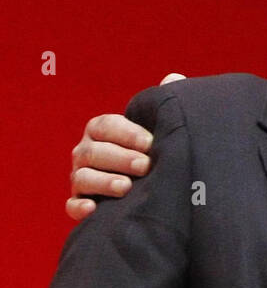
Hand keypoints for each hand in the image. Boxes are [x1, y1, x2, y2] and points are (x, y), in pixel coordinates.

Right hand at [65, 73, 186, 220]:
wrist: (154, 185)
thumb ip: (163, 102)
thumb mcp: (160, 126)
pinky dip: (80, 208)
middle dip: (120, 158)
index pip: (105, 126)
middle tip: (146, 165)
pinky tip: (94, 209)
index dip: (126, 133)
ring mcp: (81, 178)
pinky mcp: (82, 204)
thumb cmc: (155, 149)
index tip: (151, 142)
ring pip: (82, 178)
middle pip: (93, 152)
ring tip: (127, 187)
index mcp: (102, 131)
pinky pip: (72, 206)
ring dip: (103, 182)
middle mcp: (87, 152)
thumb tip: (173, 78)